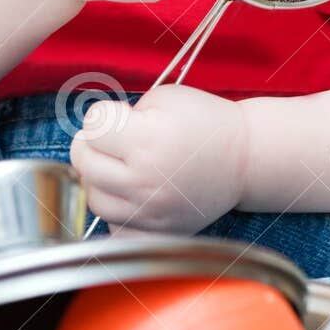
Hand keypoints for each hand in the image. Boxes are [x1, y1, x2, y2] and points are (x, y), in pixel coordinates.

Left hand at [70, 85, 249, 235]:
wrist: (245, 158)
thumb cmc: (207, 123)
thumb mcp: (165, 99)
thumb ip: (125, 114)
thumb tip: (96, 136)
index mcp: (146, 139)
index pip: (93, 125)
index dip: (104, 115)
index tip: (120, 117)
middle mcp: (144, 179)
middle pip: (84, 162)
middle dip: (93, 144)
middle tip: (112, 140)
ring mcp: (150, 210)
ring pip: (94, 198)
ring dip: (99, 180)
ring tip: (119, 167)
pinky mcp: (158, 231)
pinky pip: (115, 230)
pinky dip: (116, 214)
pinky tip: (129, 197)